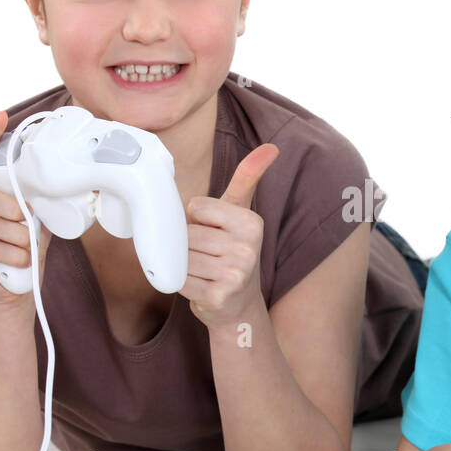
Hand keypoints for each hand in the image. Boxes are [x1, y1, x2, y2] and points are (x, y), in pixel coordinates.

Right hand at [0, 110, 52, 306]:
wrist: (17, 286)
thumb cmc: (26, 247)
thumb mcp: (37, 219)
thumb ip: (40, 201)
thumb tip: (62, 183)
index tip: (0, 116)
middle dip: (9, 206)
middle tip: (26, 219)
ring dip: (16, 236)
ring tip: (29, 247)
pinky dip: (12, 254)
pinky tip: (20, 259)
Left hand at [181, 143, 278, 328]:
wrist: (239, 304)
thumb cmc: (232, 250)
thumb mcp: (240, 212)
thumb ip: (248, 177)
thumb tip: (271, 146)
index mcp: (252, 222)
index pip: (196, 207)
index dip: (195, 219)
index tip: (212, 231)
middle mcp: (248, 248)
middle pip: (187, 234)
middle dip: (187, 243)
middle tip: (205, 255)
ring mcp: (236, 274)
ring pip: (182, 257)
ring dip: (182, 264)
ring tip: (202, 269)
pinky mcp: (219, 296)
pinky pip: (180, 281)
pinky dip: (180, 283)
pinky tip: (198, 285)